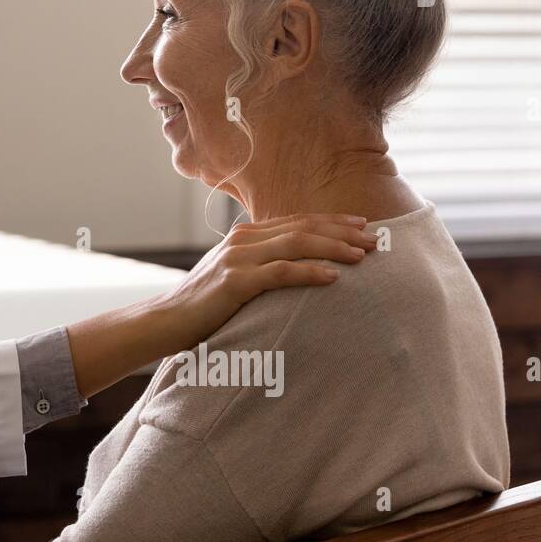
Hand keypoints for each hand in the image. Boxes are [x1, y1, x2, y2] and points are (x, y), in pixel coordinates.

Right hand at [161, 213, 376, 347]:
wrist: (165, 320)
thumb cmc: (202, 306)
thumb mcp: (233, 276)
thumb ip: (260, 266)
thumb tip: (295, 270)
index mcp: (244, 236)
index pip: (297, 221)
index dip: (332, 221)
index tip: (362, 226)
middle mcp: (242, 239)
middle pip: (302, 227)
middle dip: (342, 232)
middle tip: (375, 240)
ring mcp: (237, 258)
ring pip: (296, 244)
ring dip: (333, 248)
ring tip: (361, 256)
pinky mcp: (234, 282)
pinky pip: (280, 272)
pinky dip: (309, 272)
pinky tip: (333, 277)